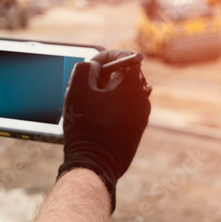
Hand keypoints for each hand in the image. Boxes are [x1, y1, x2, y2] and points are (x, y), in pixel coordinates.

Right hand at [58, 49, 151, 212]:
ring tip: (88, 103)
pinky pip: (123, 110)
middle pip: (124, 75)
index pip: (124, 57)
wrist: (96, 165)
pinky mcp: (135, 131)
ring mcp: (141, 116)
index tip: (90, 64)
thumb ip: (85, 67)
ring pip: (123, 93)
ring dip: (106, 93)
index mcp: (132, 85)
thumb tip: (95, 67)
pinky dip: (110, 108)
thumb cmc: (86, 126)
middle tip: (86, 84)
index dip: (103, 56)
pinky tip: (95, 118)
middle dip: (105, 75)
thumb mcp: (77, 88)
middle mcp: (142, 99)